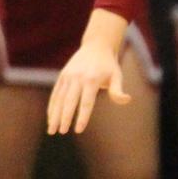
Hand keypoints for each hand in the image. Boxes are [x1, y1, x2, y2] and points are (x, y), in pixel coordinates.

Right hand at [47, 11, 130, 134]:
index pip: (86, 103)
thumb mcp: (116, 76)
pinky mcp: (63, 76)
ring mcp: (68, 76)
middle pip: (69, 102)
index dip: (82, 117)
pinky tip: (50, 118)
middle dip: (64, 118)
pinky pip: (56, 93)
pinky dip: (52, 106)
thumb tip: (127, 100)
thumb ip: (118, 90)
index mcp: (91, 80)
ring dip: (54, 115)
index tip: (78, 130)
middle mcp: (77, 78)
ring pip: (59, 99)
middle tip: (60, 132)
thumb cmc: (109, 65)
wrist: (96, 46)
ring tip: (51, 130)